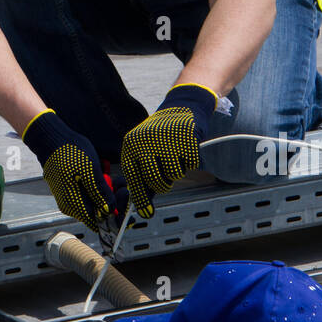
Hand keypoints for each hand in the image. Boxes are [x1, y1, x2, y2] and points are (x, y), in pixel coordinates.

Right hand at [21, 109, 110, 232]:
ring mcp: (71, 196)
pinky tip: (104, 169)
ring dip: (108, 189)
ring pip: (96, 199)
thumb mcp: (90, 171)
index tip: (125, 198)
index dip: (116, 215)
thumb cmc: (70, 152)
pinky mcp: (73, 187)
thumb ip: (100, 193)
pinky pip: (90, 190)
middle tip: (122, 184)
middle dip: (114, 198)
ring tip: (114, 175)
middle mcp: (72, 205)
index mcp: (74, 205)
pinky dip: (99, 182)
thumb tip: (109, 211)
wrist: (52, 138)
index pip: (100, 222)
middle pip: (99, 211)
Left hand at [120, 84, 216, 217]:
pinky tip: (185, 148)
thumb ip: (143, 176)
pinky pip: (190, 165)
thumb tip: (143, 208)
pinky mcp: (185, 138)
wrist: (181, 108)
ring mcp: (165, 139)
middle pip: (155, 180)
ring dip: (177, 172)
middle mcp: (145, 142)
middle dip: (164, 185)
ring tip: (175, 157)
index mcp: (131, 145)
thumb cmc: (161, 136)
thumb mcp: (145, 151)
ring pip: (174, 175)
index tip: (147, 213)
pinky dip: (190, 162)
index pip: (134, 178)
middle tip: (167, 177)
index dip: (141, 198)